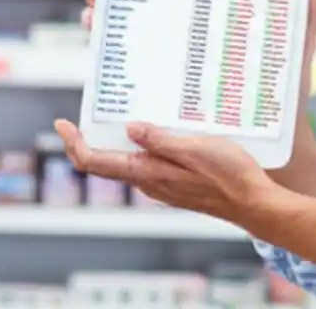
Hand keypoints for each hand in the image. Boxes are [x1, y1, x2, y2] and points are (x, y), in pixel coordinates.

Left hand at [54, 119, 277, 225]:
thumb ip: (159, 140)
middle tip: (86, 114)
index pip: (96, 162)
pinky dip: (137, 146)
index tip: (63, 123)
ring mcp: (161, 183)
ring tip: (117, 114)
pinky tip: (151, 130)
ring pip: (125, 162)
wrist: (253, 202)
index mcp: (147, 173)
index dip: (75, 143)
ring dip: (114, 141)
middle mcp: (149, 181)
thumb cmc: (228, 175)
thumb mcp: (194, 148)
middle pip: (105, 163)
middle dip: (90, 139)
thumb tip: (130, 128)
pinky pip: (146, 163)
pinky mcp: (174, 181)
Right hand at [81, 0, 315, 109]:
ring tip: (94, 22)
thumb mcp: (294, 59)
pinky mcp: (164, 121)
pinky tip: (99, 80)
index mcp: (209, 40)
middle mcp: (183, 61)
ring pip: (125, 58)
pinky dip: (107, 90)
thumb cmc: (287, 105)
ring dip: (104, 36)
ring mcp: (170, 89)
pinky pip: (127, 102)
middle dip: (112, 3)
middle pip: (138, 24)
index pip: (171, 3)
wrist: (281, 158)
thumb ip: (304, 21)